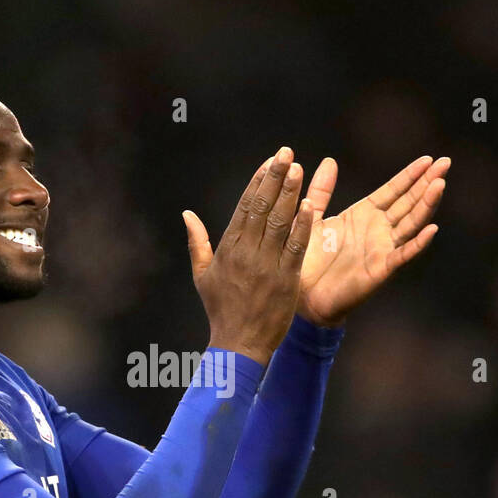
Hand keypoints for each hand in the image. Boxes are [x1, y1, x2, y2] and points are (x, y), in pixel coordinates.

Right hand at [183, 147, 314, 365]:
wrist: (238, 344)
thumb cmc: (221, 310)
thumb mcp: (202, 275)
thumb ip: (197, 242)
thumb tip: (187, 214)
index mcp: (227, 249)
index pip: (244, 207)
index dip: (257, 182)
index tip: (268, 161)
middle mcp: (245, 253)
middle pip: (261, 208)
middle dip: (274, 178)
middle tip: (285, 153)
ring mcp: (266, 265)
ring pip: (279, 223)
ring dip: (289, 194)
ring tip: (297, 169)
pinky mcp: (285, 279)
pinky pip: (295, 247)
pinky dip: (302, 226)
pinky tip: (310, 204)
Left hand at [295, 155, 449, 327]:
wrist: (304, 294)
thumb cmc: (308, 258)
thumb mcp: (312, 216)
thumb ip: (321, 190)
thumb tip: (330, 160)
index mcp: (365, 214)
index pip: (393, 190)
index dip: (410, 175)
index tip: (428, 158)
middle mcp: (379, 229)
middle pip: (408, 202)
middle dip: (426, 182)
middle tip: (446, 162)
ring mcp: (383, 248)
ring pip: (410, 223)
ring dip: (426, 205)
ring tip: (439, 184)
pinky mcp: (381, 269)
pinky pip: (402, 254)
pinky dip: (417, 243)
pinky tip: (431, 229)